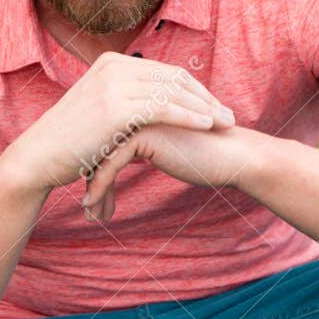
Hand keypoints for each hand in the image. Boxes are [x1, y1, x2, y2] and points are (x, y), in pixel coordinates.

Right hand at [6, 51, 235, 194]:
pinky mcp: (116, 108)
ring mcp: (114, 85)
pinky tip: (206, 127)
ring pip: (173, 93)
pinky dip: (189, 117)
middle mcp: (114, 67)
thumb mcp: (97, 109)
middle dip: (206, 97)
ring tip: (225, 124)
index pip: (166, 71)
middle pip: (174, 78)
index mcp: (111, 63)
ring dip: (205, 108)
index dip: (195, 90)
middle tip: (229, 116)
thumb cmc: (70, 141)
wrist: (39, 156)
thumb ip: (123, 99)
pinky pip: (164, 109)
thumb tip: (151, 106)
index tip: (215, 108)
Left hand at [82, 123, 266, 222]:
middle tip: (86, 207)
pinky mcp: (141, 134)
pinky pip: (110, 164)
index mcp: (135, 105)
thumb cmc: (202, 155)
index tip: (88, 194)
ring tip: (91, 213)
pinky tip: (96, 208)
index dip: (93, 167)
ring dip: (93, 187)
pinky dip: (101, 188)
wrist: (231, 155)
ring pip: (99, 155)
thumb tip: (110, 161)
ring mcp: (135, 118)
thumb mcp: (162, 147)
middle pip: (97, 145)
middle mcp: (132, 107)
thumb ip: (138, 145)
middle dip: (89, 178)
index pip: (102, 137)